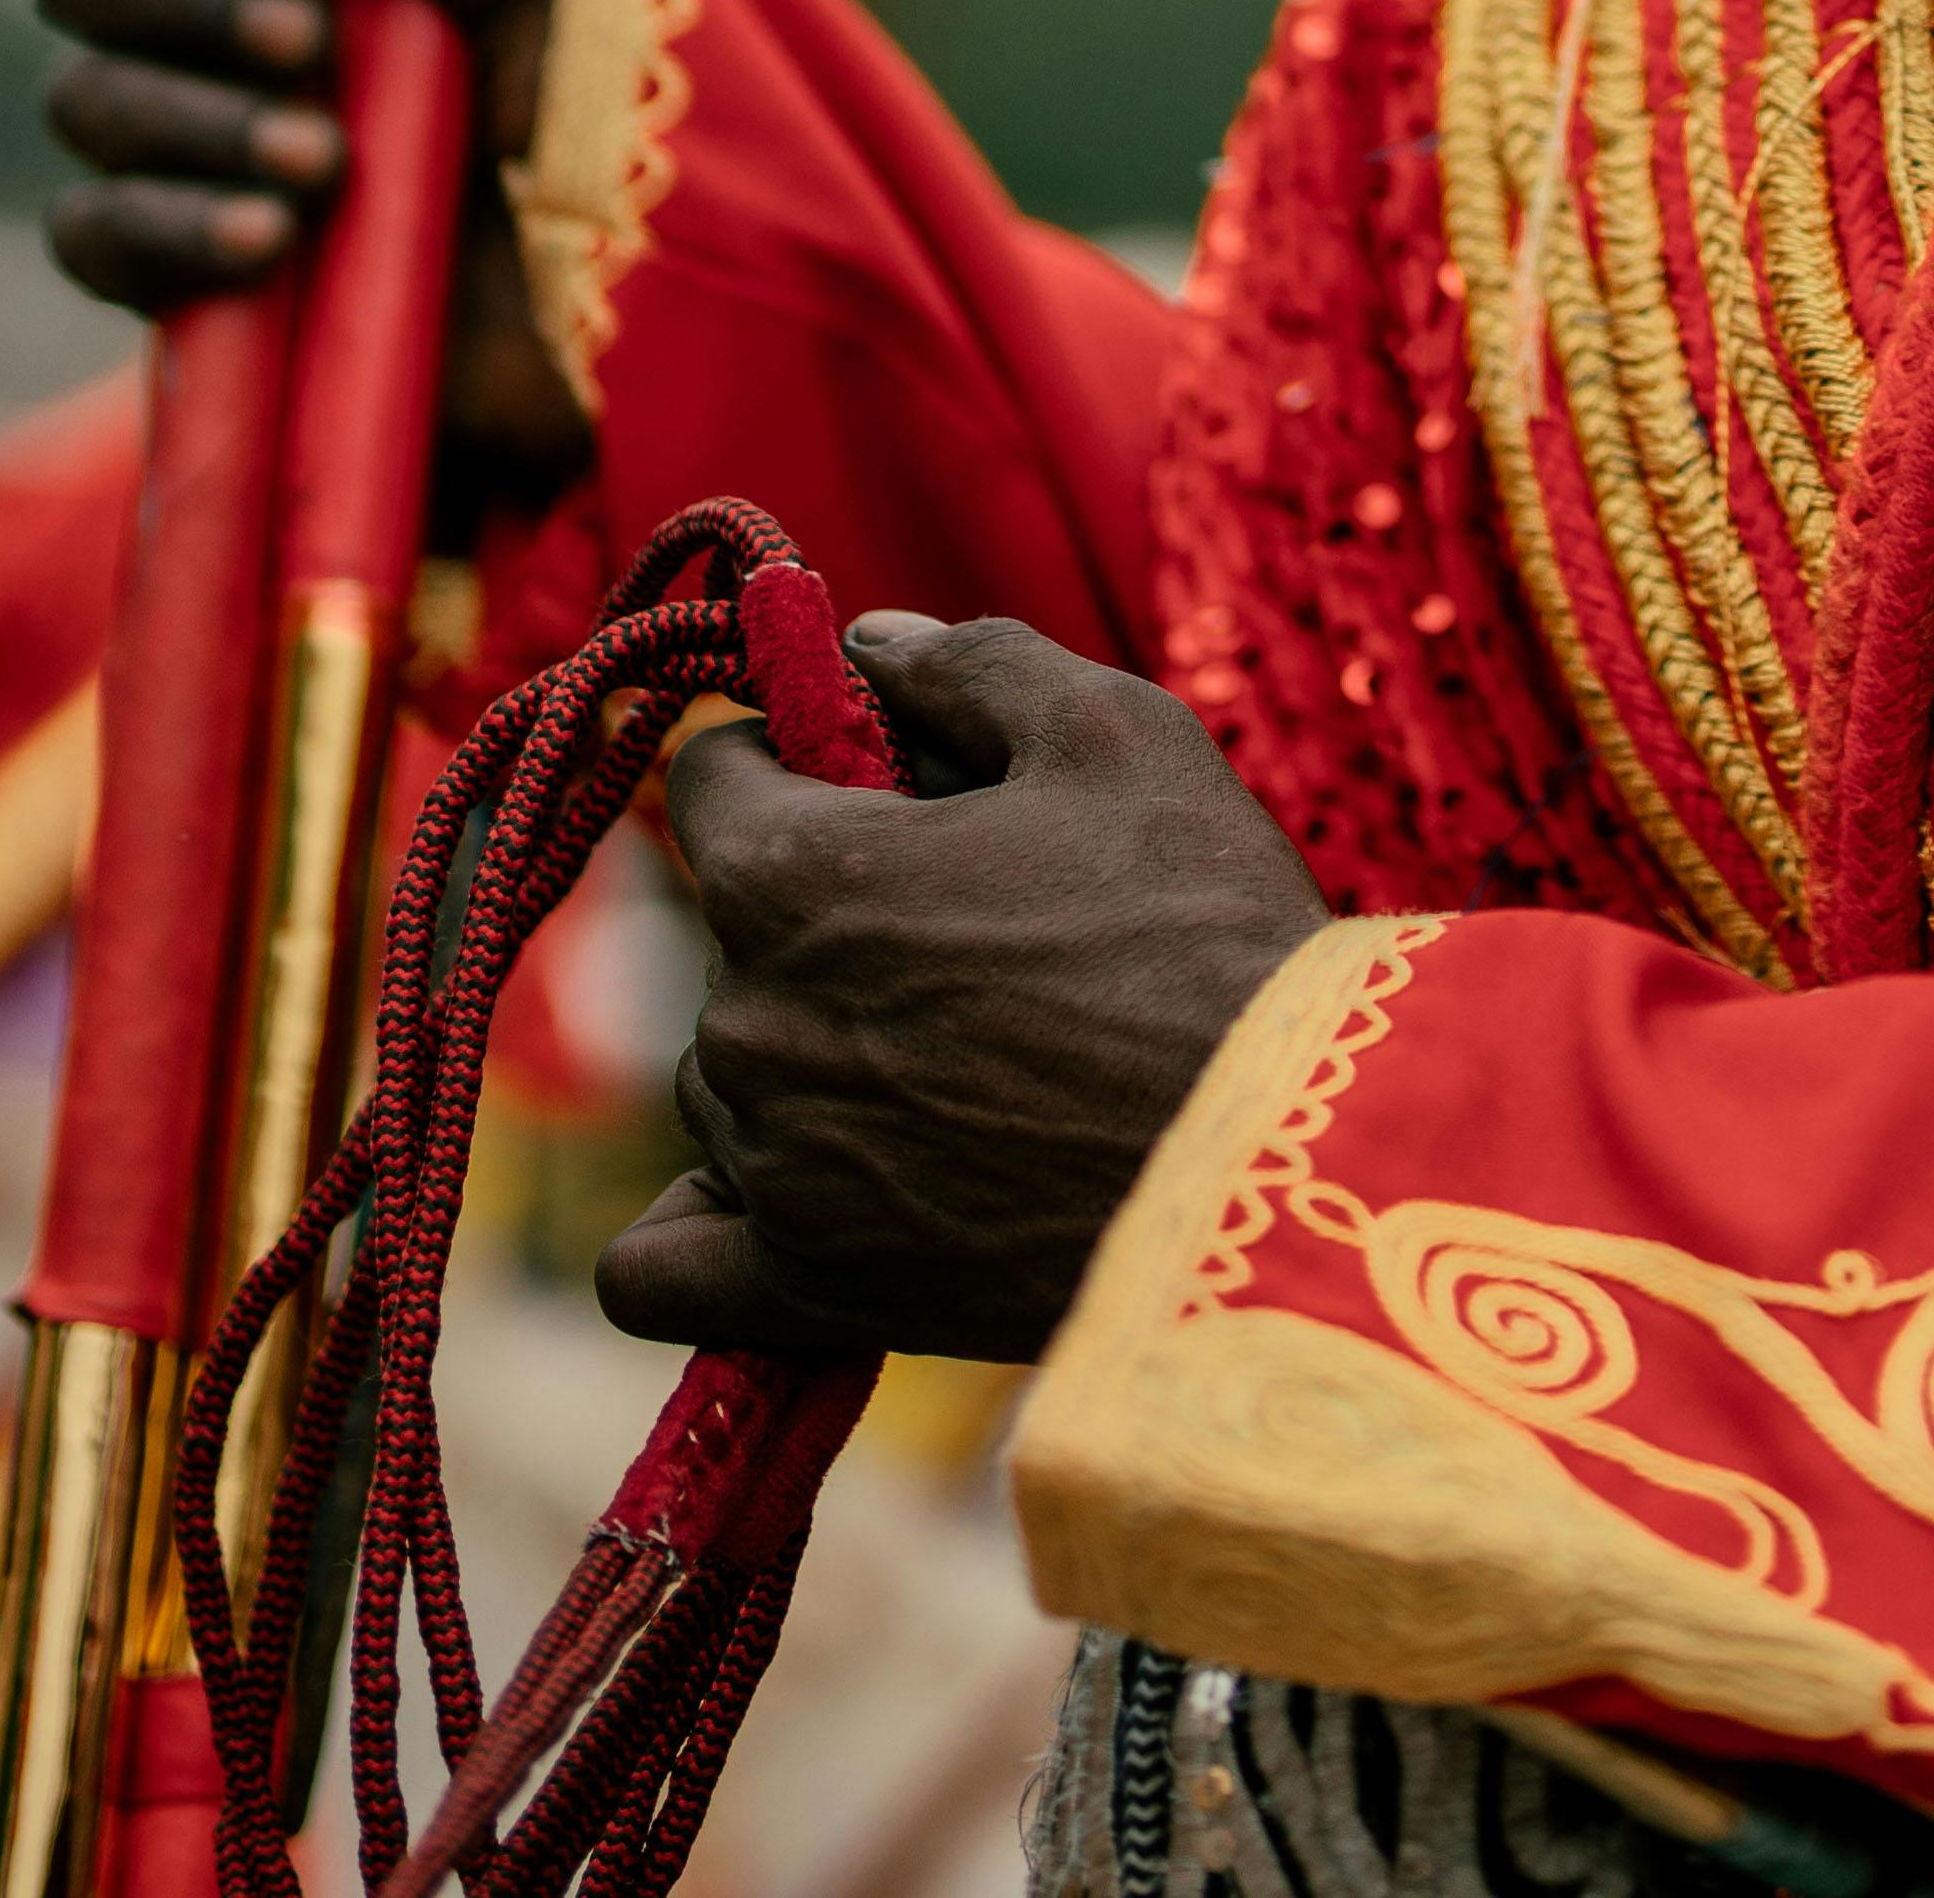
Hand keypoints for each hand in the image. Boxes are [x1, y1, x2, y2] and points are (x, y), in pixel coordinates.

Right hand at [37, 0, 579, 478]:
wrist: (638, 264)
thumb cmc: (597, 75)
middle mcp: (237, 9)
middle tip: (310, 41)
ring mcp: (202, 137)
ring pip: (89, 99)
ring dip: (193, 121)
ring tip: (327, 163)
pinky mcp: (190, 264)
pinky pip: (92, 233)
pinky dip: (161, 225)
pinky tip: (265, 240)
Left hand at [599, 618, 1327, 1367]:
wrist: (1272, 1155)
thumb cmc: (1196, 921)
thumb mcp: (1113, 731)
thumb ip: (968, 663)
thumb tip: (871, 646)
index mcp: (793, 873)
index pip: (712, 772)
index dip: (803, 754)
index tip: (894, 780)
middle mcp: (747, 1021)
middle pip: (736, 931)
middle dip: (831, 907)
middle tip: (980, 921)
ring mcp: (770, 1166)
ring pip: (734, 1076)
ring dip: (809, 1049)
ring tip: (966, 1053)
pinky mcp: (807, 1288)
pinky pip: (661, 1269)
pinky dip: (698, 1229)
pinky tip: (777, 1194)